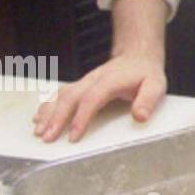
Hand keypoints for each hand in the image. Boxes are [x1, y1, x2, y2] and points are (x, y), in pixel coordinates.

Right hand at [33, 51, 166, 142]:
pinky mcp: (80, 85)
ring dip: (48, 113)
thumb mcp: (155, 86)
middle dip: (57, 118)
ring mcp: (84, 81)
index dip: (82, 117)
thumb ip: (148, 100)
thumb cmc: (146, 75)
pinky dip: (47, 106)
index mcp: (111, 80)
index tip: (74, 136)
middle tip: (47, 138)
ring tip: (39, 132)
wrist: (137, 56)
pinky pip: (60, 94)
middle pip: (71, 97)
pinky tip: (39, 118)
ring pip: (61, 95)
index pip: (92, 98)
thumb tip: (139, 117)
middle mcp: (93, 79)